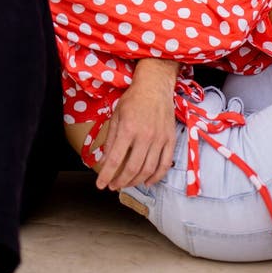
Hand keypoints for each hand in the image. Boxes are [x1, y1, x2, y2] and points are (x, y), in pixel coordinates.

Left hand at [96, 59, 176, 191]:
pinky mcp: (170, 140)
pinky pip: (165, 164)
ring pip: (148, 170)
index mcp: (128, 129)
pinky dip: (156, 177)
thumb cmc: (133, 99)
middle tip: (114, 186)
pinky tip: (147, 181)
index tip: (101, 185)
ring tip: (127, 184)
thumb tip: (103, 161)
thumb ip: (111, 140)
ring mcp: (160, 139)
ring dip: (136, 181)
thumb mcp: (116, 116)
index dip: (106, 175)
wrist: (155, 86)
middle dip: (121, 181)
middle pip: (132, 168)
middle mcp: (145, 136)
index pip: (115, 159)